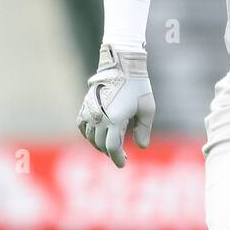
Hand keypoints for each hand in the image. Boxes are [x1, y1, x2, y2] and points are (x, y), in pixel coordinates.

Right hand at [77, 43, 154, 167]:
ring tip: (111, 144)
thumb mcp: (147, 109)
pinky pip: (82, 126)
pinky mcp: (85, 106)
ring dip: (100, 144)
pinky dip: (88, 134)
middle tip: (122, 155)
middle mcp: (99, 118)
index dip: (117, 159)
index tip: (122, 164)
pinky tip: (97, 134)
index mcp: (115, 119)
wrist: (121, 65)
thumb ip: (144, 129)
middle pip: (101, 144)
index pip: (112, 148)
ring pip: (90, 137)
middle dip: (111, 152)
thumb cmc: (137, 86)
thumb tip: (141, 146)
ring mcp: (90, 112)